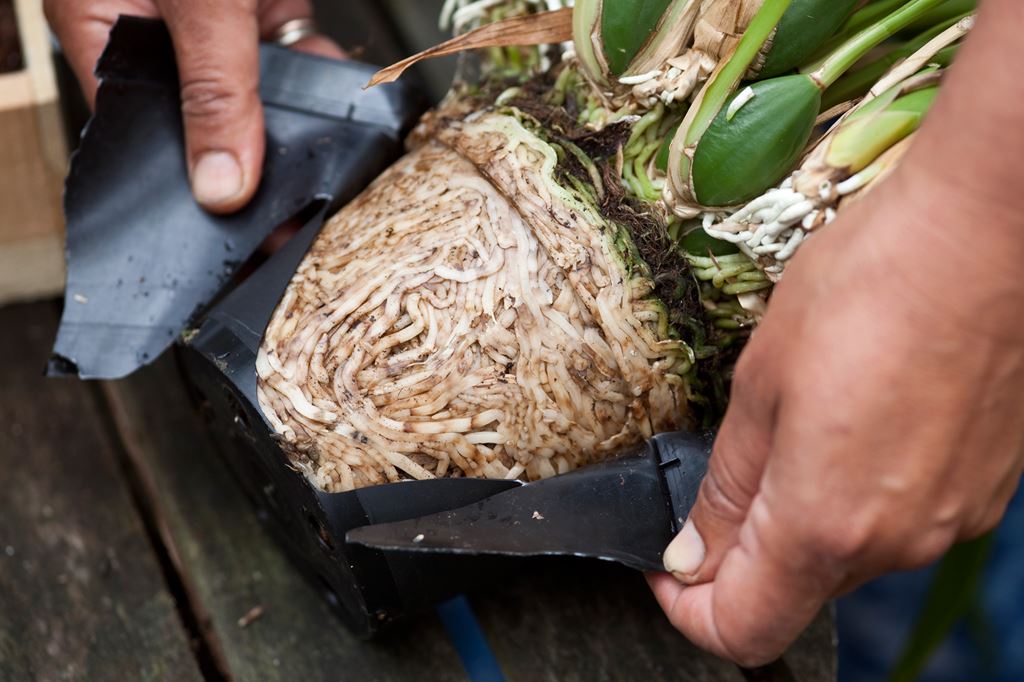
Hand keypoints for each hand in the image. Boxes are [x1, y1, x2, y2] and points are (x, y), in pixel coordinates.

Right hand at [45, 0, 343, 212]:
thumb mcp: (198, 4)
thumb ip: (212, 88)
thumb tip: (220, 185)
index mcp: (106, 30)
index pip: (146, 138)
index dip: (190, 191)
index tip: (236, 236)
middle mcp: (158, 34)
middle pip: (206, 125)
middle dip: (252, 169)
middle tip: (293, 220)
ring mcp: (215, 22)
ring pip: (257, 99)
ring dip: (296, 132)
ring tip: (326, 179)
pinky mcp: (262, 4)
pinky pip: (294, 59)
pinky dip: (323, 85)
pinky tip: (347, 113)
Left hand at [648, 163, 1023, 665]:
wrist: (984, 233)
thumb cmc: (866, 287)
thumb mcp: (762, 383)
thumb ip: (727, 486)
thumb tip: (693, 554)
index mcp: (825, 524)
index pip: (742, 628)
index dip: (688, 608)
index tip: (669, 562)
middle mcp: (896, 543)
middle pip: (795, 590)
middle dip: (744, 552)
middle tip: (725, 477)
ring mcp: (950, 519)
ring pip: (848, 553)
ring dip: (804, 515)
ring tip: (799, 425)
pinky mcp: (982, 490)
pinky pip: (899, 519)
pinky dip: (859, 493)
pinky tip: (856, 420)